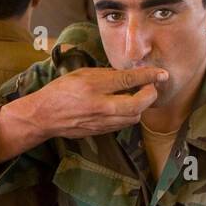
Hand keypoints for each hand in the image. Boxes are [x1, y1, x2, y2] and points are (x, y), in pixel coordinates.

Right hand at [29, 66, 167, 139]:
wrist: (45, 116)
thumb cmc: (61, 91)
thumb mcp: (83, 74)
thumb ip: (107, 75)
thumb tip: (129, 75)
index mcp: (93, 86)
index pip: (128, 80)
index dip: (148, 76)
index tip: (161, 73)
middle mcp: (99, 106)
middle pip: (137, 105)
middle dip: (150, 95)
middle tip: (150, 86)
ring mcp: (100, 122)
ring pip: (134, 117)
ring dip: (141, 106)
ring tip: (138, 96)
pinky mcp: (100, 131)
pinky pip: (123, 124)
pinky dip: (130, 115)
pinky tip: (126, 107)